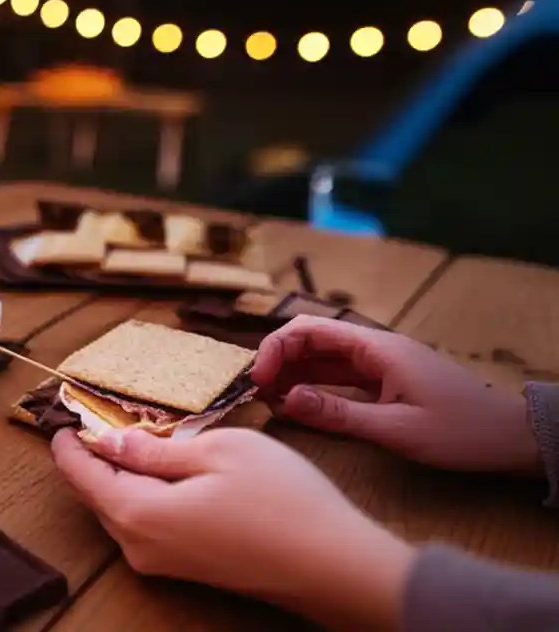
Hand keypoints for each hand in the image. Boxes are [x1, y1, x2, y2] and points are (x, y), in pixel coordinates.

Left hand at [53, 427, 414, 630]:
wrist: (333, 565)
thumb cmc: (283, 500)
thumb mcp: (217, 451)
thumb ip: (156, 449)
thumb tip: (110, 442)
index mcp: (138, 513)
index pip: (79, 473)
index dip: (66, 441)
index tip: (60, 414)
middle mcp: (139, 546)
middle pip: (94, 494)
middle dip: (88, 455)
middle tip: (90, 417)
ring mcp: (161, 562)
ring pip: (118, 509)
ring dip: (116, 475)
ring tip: (126, 436)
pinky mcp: (184, 567)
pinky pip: (143, 524)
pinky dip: (140, 494)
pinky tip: (160, 469)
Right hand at [251, 316, 540, 474]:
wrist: (512, 438)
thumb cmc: (462, 432)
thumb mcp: (396, 429)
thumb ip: (338, 414)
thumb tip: (286, 400)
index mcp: (377, 348)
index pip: (310, 329)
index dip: (276, 349)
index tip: (258, 379)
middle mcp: (374, 350)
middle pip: (311, 340)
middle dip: (277, 360)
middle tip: (256, 392)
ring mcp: (379, 365)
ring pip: (321, 359)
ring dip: (292, 374)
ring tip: (269, 400)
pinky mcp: (384, 383)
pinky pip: (337, 377)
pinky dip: (313, 387)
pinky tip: (298, 405)